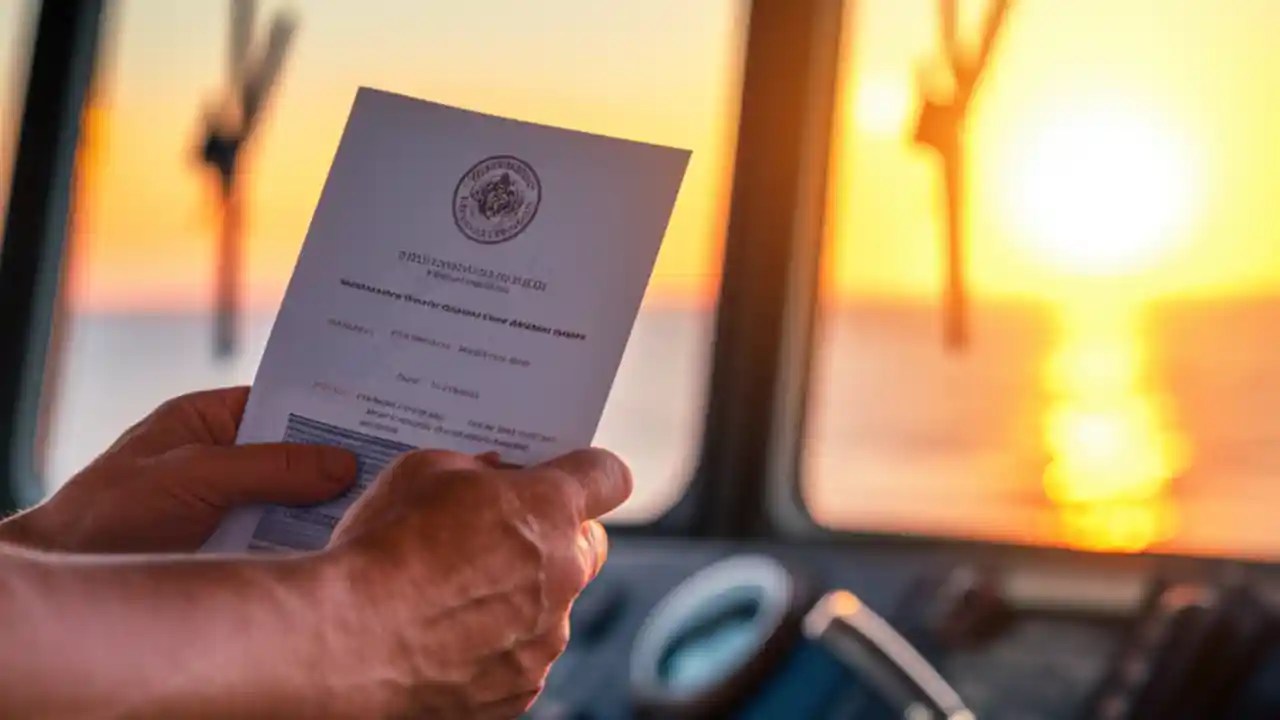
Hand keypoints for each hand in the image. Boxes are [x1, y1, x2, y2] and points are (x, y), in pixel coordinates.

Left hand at [0, 386, 356, 552]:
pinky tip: (347, 542)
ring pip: (298, 502)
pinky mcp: (236, 552)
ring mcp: (233, 508)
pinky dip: (312, 544)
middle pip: (300, 455)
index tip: (383, 409)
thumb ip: (270, 467)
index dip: (331, 406)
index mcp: (211, 420)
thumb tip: (344, 463)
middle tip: (397, 458)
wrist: (66, 580)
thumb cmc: (107, 514)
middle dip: (341, 460)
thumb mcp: (194, 476)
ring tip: (384, 501)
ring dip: (331, 507)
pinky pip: (286, 541)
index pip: (285, 402)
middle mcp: (227, 460)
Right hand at [323, 447, 631, 719]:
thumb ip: (475, 470)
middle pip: (588, 545)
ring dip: (520, 596)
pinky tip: (444, 638)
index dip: (592, 471)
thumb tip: (493, 478)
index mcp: (548, 509)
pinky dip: (496, 647)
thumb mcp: (422, 470)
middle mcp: (563, 574)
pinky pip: (522, 657)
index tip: (575, 474)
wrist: (344, 643)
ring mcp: (545, 639)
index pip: (608, 475)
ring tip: (452, 596)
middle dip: (556, 536)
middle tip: (503, 534)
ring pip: (553, 606)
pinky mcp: (519, 689)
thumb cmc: (380, 551)